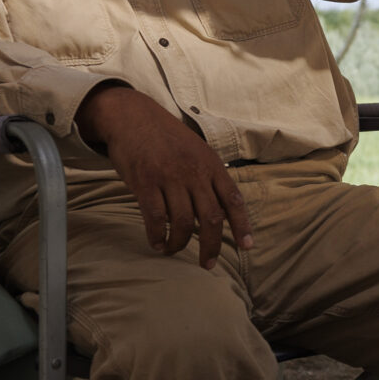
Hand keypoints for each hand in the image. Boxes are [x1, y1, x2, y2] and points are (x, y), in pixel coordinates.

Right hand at [77, 83, 253, 266]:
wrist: (132, 116)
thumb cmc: (165, 137)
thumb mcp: (196, 150)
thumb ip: (207, 177)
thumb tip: (218, 210)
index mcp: (211, 164)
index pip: (233, 199)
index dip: (242, 225)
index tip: (247, 247)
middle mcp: (194, 172)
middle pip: (211, 218)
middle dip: (212, 246)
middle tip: (207, 264)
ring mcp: (170, 177)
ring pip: (184, 222)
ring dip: (180, 243)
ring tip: (174, 249)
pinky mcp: (145, 182)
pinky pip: (156, 218)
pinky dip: (157, 236)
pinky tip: (157, 242)